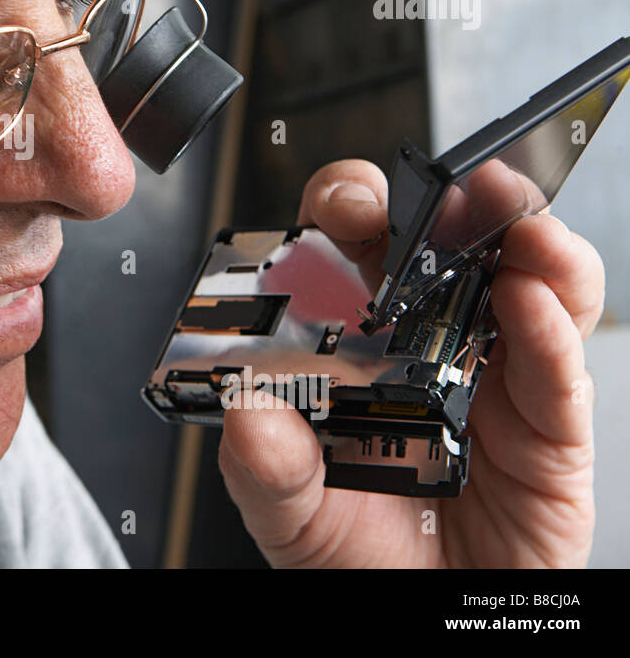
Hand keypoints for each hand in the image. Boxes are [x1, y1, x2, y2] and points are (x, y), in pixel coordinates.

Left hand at [218, 159, 599, 566]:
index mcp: (353, 338)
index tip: (348, 207)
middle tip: (447, 191)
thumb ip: (263, 466)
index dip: (351, 210)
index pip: (350, 246)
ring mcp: (493, 376)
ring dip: (526, 244)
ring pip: (527, 286)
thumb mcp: (285, 510)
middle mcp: (426, 342)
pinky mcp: (550, 427)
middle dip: (452, 202)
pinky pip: (558, 370)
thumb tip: (248, 411)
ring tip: (515, 228)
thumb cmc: (348, 551)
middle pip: (446, 245)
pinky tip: (534, 307)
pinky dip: (552, 330)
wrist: (420, 619)